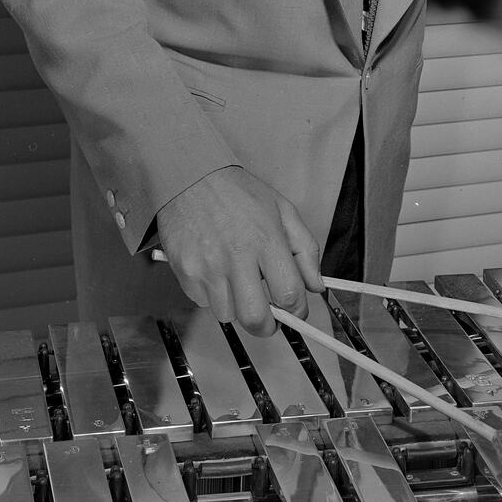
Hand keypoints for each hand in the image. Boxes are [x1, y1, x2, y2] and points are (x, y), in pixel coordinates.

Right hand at [155, 167, 321, 335]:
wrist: (189, 177)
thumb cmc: (237, 192)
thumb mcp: (282, 210)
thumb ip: (305, 249)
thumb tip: (316, 285)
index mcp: (266, 240)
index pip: (289, 294)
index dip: (296, 309)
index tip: (295, 308)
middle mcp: (236, 257)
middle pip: (256, 318)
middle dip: (267, 325)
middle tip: (268, 315)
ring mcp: (207, 267)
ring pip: (228, 315)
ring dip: (237, 306)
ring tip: (237, 280)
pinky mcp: (185, 273)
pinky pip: (203, 303)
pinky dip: (213, 295)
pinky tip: (215, 270)